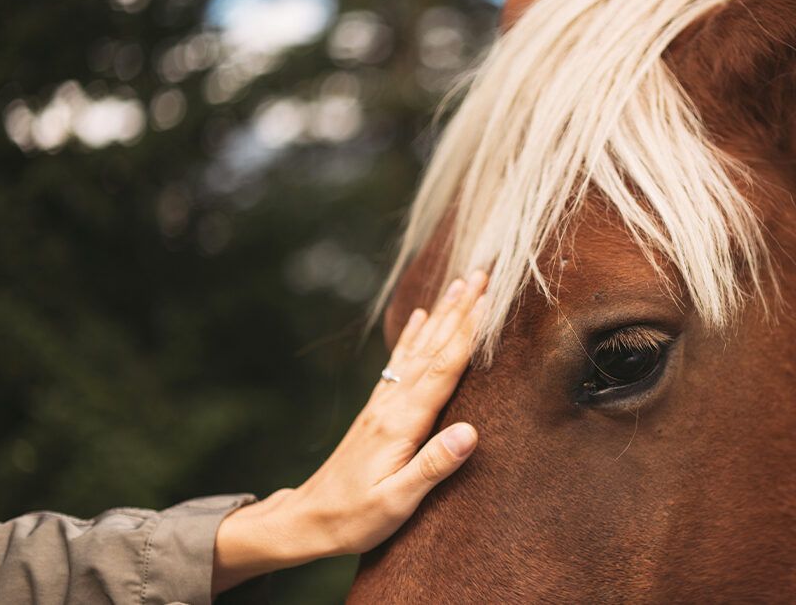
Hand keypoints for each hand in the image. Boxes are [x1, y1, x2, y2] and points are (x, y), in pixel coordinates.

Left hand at [211, 271, 489, 594]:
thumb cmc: (353, 518)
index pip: (443, 369)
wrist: (306, 521)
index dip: (469, 333)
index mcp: (402, 423)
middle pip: (433, 348)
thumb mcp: (396, 502)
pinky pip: (400, 362)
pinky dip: (413, 336)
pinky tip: (420, 317)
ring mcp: (382, 404)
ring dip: (441, 314)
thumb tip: (470, 432)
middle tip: (482, 273)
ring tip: (459, 284)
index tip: (490, 300)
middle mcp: (392, 404)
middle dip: (459, 309)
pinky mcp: (377, 411)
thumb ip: (433, 466)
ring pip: (418, 349)